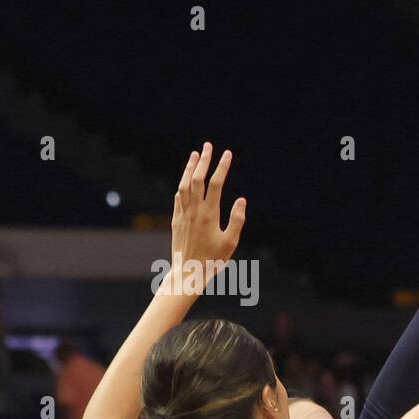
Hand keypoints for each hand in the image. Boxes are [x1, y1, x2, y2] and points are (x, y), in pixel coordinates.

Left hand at [172, 143, 246, 279]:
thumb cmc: (213, 260)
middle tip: (209, 146)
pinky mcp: (177, 220)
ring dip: (190, 168)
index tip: (227, 154)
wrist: (188, 272)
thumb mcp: (231, 242)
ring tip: (195, 155)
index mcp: (209, 214)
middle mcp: (194, 210)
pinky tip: (185, 179)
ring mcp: (183, 214)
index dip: (222, 167)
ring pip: (184, 184)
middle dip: (204, 160)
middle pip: (198, 178)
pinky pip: (178, 196)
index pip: (216, 183)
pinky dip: (182, 184)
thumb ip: (237, 220)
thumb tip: (241, 200)